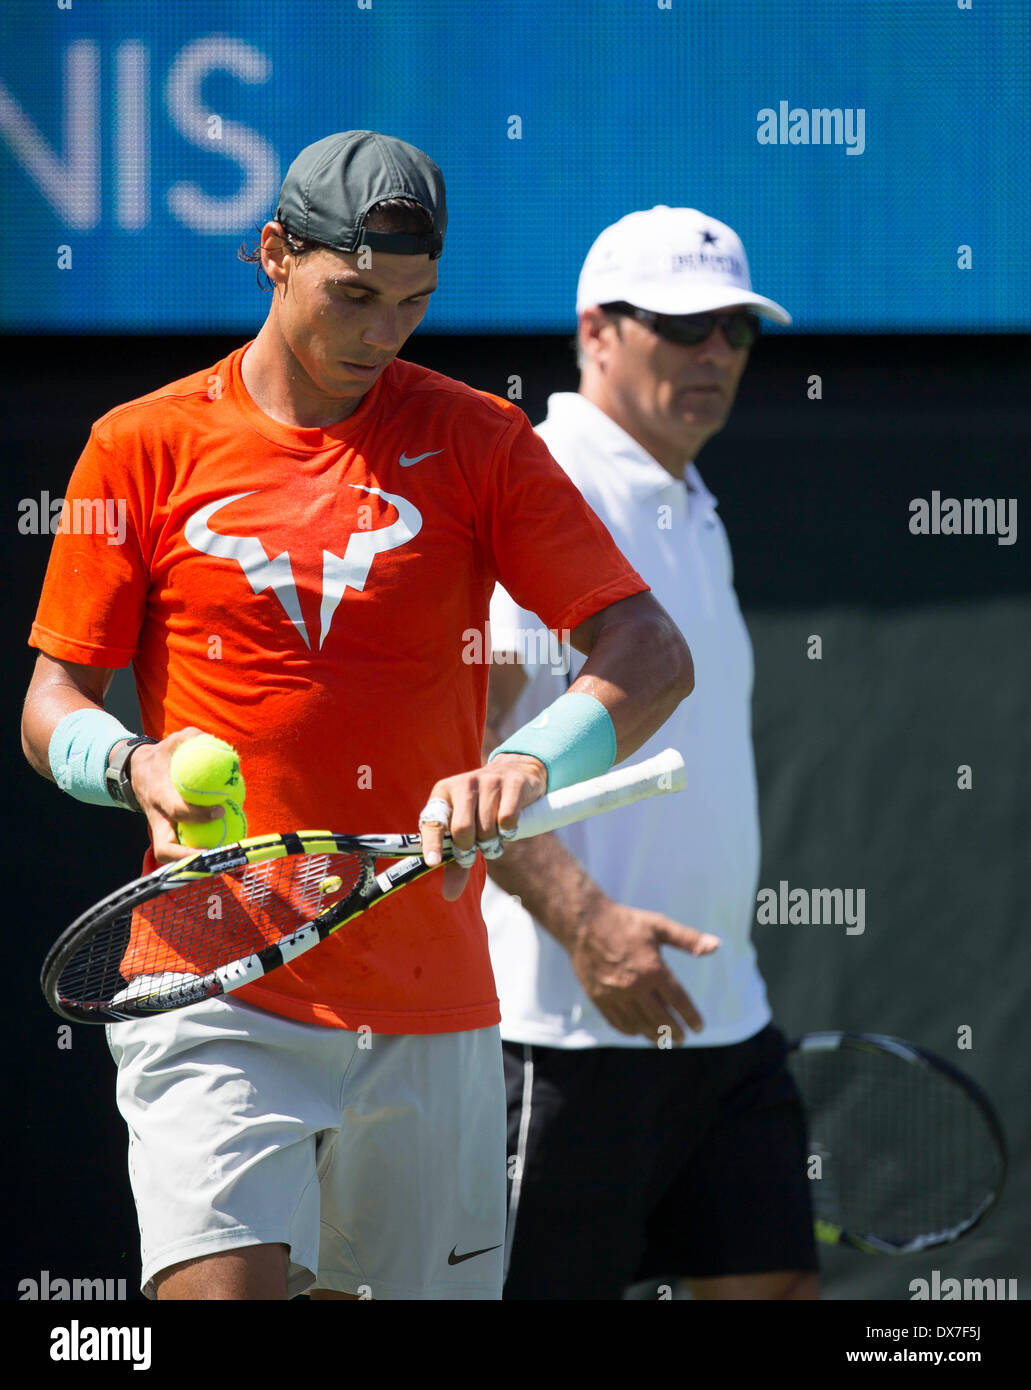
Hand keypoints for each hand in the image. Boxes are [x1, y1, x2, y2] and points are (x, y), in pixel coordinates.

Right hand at [120, 726, 223, 863]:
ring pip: (170, 858)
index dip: (198, 814)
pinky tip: (226, 853)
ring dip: (196, 865)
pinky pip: (181, 851)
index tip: (220, 809)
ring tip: (227, 866)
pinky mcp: (165, 837)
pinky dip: (199, 856)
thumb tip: (213, 738)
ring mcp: (158, 832)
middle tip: (221, 853)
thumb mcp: (170, 743)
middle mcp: (156, 820)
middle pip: (166, 849)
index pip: (177, 811)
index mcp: (158, 797)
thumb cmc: (159, 758)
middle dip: (190, 857)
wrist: (133, 773)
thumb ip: (190, 737)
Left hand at [419, 753, 547, 900]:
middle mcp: (464, 784)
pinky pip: (507, 820)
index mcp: (443, 793)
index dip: (431, 843)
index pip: (433, 821)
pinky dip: (508, 833)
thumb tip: (450, 894)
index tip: (433, 862)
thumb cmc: (482, 808)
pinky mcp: (512, 784)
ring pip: (486, 828)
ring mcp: (489, 782)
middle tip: (475, 852)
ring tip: (493, 840)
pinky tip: (508, 828)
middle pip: (462, 830)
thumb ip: (456, 861)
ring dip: (491, 844)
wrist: (515, 772)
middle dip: (469, 850)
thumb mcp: (465, 828)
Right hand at [569, 899, 719, 1044]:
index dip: (691, 1017)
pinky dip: (631, 1031)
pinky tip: (638, 1031)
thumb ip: (688, 939)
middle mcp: (636, 986)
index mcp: (653, 970)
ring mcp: (616, 995)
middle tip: (683, 1038)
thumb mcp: (659, 925)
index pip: (679, 1001)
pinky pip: (618, 1022)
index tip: (699, 1028)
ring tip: (663, 1040)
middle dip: (675, 1031)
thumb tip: (716, 945)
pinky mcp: (599, 998)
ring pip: (639, 1025)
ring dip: (654, 1035)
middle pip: (661, 1019)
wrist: (585, 924)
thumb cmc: (626, 922)